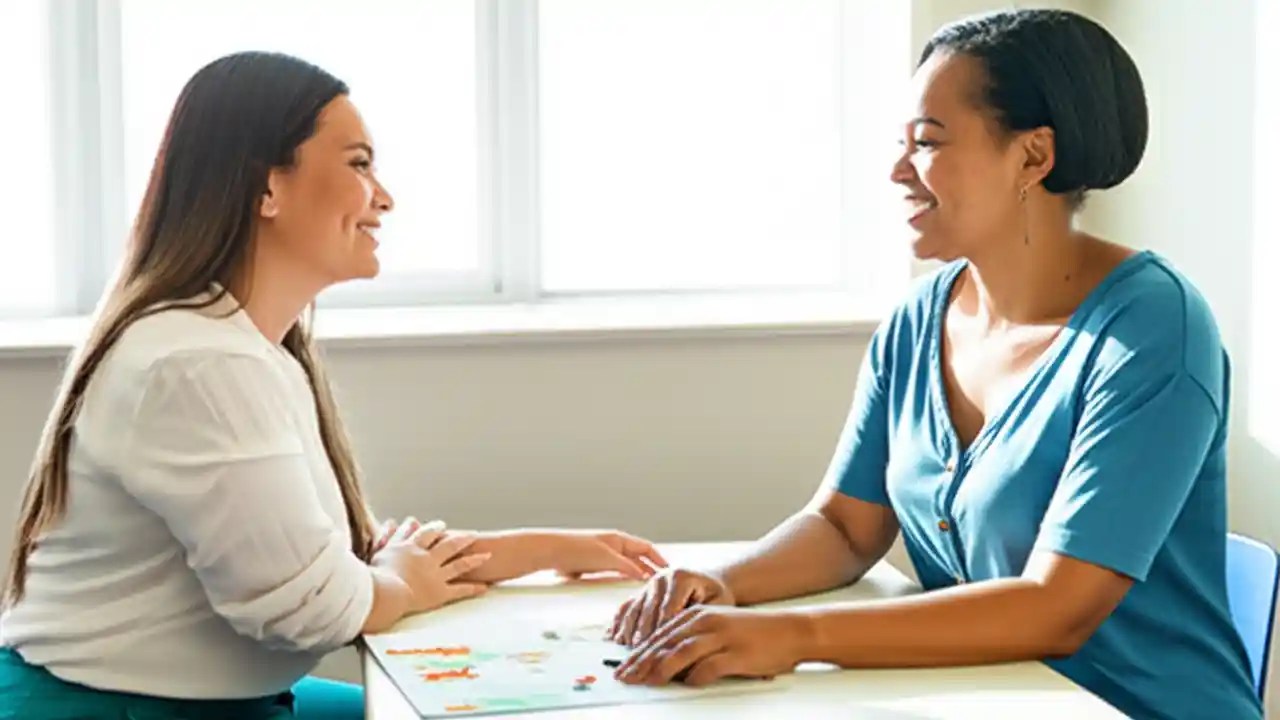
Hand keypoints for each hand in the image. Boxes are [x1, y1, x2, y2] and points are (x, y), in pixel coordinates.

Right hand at [372, 521, 490, 612]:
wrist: (383, 592)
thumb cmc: (373, 575)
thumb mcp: (376, 551)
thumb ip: (384, 537)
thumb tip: (388, 523)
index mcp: (409, 548)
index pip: (425, 534)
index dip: (434, 529)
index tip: (441, 526)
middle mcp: (426, 558)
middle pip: (447, 544)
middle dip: (460, 539)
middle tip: (471, 535)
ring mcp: (435, 575)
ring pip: (459, 564)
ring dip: (474, 559)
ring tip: (487, 555)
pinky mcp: (439, 592)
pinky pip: (459, 590)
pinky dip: (473, 589)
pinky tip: (485, 587)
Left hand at [549, 530, 667, 581]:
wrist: (551, 552)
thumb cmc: (579, 550)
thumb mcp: (608, 559)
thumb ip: (628, 567)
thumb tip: (644, 576)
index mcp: (620, 539)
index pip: (646, 547)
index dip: (659, 559)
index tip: (670, 571)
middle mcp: (613, 546)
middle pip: (638, 557)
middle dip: (650, 568)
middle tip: (661, 583)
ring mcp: (603, 555)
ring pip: (626, 566)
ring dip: (636, 575)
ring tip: (646, 588)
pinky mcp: (592, 566)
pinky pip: (612, 573)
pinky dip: (621, 580)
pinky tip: (623, 588)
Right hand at [609, 568, 734, 646]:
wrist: (709, 580)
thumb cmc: (715, 595)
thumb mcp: (717, 604)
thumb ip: (704, 620)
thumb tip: (687, 643)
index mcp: (680, 577)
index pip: (668, 610)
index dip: (662, 633)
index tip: (658, 653)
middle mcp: (660, 578)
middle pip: (648, 612)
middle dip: (643, 637)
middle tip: (639, 659)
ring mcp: (648, 585)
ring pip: (634, 611)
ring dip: (629, 633)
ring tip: (627, 654)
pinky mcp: (641, 592)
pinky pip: (626, 608)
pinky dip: (619, 623)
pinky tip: (614, 639)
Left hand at [614, 606, 806, 686]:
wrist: (789, 631)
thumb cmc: (752, 633)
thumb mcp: (716, 628)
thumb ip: (691, 641)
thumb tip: (664, 662)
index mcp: (698, 615)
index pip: (660, 634)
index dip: (639, 652)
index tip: (622, 667)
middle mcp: (707, 622)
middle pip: (666, 642)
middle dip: (642, 661)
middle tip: (625, 677)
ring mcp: (722, 637)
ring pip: (682, 651)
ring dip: (661, 668)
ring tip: (646, 682)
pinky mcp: (737, 654)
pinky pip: (710, 666)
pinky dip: (695, 676)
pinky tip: (686, 684)